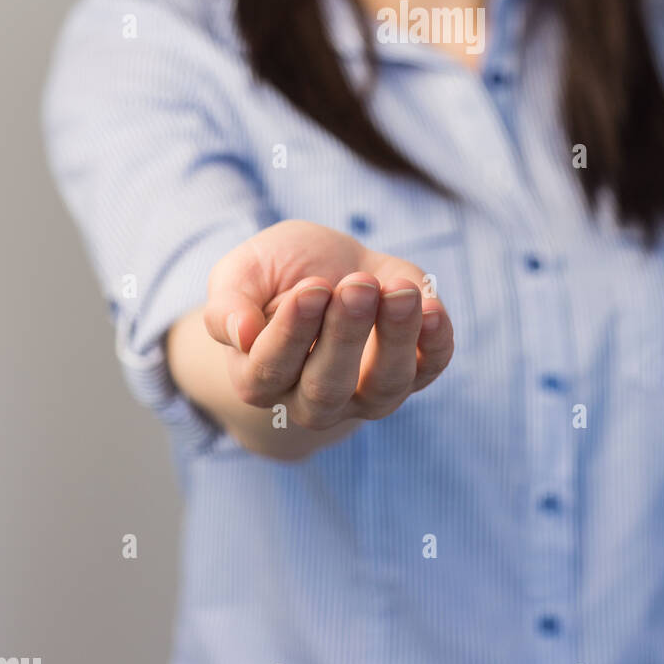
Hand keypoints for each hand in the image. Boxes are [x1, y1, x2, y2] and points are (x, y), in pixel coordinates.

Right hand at [204, 218, 453, 428]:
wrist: (327, 264)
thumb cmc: (277, 272)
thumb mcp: (242, 272)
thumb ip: (227, 303)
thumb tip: (239, 333)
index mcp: (260, 377)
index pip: (271, 368)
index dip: (292, 330)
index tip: (310, 288)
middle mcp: (312, 399)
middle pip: (328, 388)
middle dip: (346, 335)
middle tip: (357, 285)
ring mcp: (366, 392)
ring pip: (385, 387)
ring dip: (396, 338)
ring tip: (400, 292)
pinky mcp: (413, 370)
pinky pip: (429, 368)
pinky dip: (436, 342)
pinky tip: (432, 308)